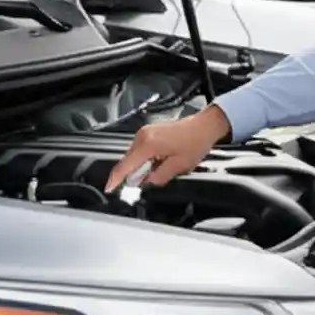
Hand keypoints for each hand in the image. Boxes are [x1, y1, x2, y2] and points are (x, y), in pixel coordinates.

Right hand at [103, 105, 231, 191]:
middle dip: (136, 174)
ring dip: (143, 166)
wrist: (205, 126)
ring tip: (165, 166)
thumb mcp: (178, 167)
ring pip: (135, 156)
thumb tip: (147, 182)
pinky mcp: (150, 132)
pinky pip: (141, 150)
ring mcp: (146, 132)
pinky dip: (147, 159)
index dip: (116, 179)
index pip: (125, 166)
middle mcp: (143, 136)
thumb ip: (158, 177)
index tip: (109, 188)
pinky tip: (162, 160)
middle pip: (128, 161)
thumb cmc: (195, 142)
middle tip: (154, 178)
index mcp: (148, 144)